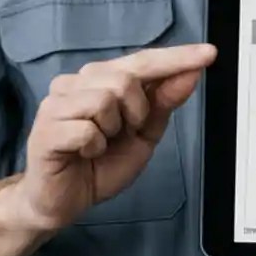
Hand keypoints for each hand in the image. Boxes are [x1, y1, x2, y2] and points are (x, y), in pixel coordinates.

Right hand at [0, 43, 215, 231]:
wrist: (62, 201)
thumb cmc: (99, 164)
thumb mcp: (143, 135)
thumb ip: (163, 103)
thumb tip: (190, 74)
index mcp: (101, 79)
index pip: (143, 61)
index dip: (177, 57)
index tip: (209, 54)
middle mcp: (76, 82)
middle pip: (126, 79)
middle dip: (135, 113)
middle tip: (119, 135)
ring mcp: (57, 103)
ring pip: (105, 100)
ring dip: (112, 131)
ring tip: (99, 144)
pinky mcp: (46, 127)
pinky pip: (87, 129)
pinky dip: (94, 147)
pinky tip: (84, 153)